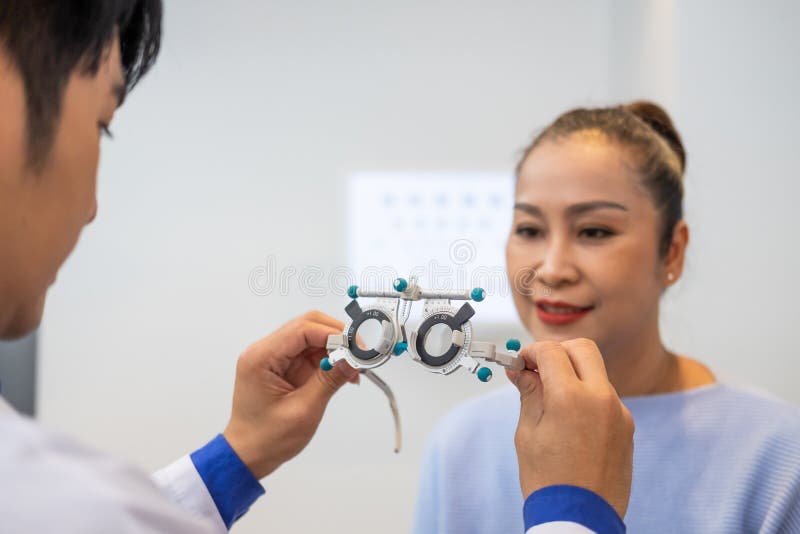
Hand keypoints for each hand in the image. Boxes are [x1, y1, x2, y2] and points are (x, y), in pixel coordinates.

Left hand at [223, 311, 357, 478]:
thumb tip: (352, 359)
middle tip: (358, 354)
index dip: (333, 333)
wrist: (248, 454)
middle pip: (307, 326)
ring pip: (311, 337)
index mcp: (261, 358)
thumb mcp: (304, 410)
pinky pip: (309, 352)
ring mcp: (273, 358)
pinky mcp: (282, 366)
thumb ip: (329, 380)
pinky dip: (328, 358)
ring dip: (334, 348)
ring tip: (353, 367)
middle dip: (336, 336)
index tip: (356, 347)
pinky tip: (342, 372)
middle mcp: (264, 351)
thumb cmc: (267, 438)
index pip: (302, 329)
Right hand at [506, 338, 633, 518]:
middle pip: (582, 349)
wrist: (581, 520)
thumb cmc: (550, 482)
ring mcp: (619, 413)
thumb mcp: (528, 433)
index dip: (531, 352)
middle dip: (558, 351)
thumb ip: (529, 394)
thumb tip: (521, 371)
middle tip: (539, 368)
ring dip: (574, 374)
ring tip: (551, 400)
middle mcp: (601, 399)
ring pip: (596, 373)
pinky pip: (606, 398)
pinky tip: (570, 420)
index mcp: (571, 398)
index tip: (521, 363)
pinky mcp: (627, 427)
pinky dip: (587, 397)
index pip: (551, 351)